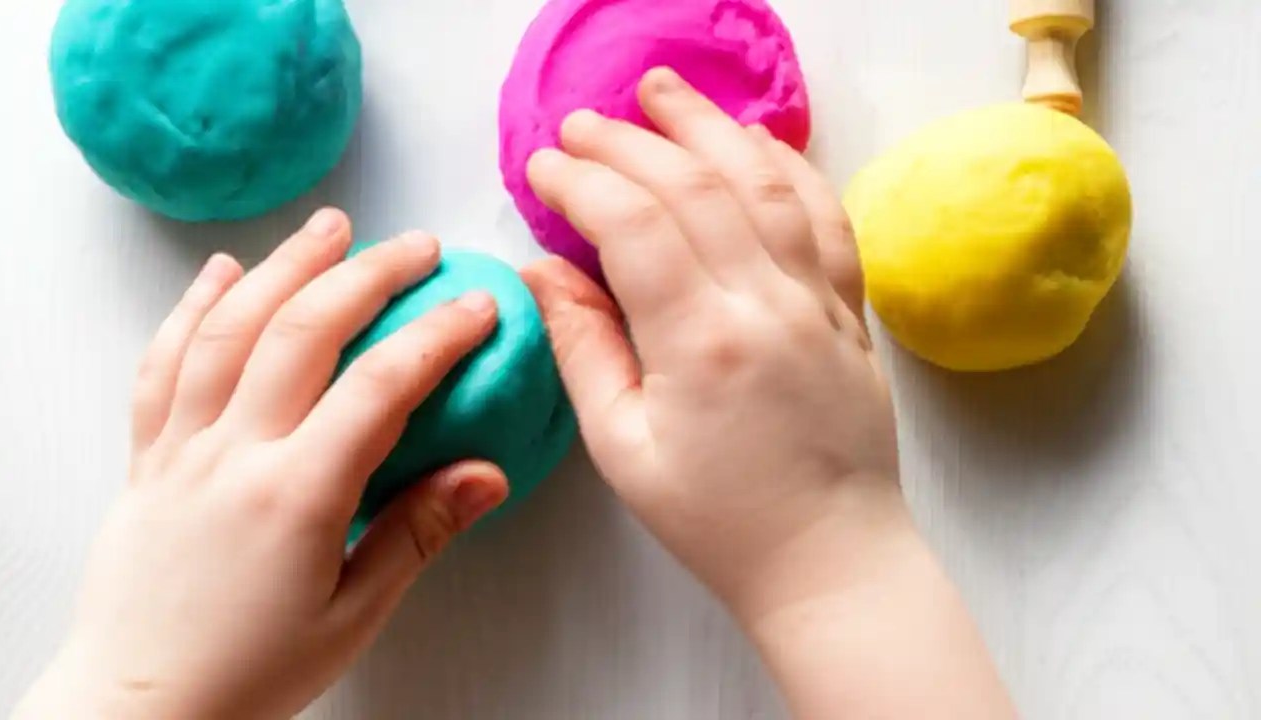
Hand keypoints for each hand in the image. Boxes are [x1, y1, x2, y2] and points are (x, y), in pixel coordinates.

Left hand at [15, 210, 508, 719]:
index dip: (437, 336)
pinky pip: (164, 364)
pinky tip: (221, 274)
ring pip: (229, 328)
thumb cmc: (248, 673)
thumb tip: (486, 475)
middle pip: (302, 331)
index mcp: (295, 496)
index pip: (380, 386)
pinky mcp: (149, 458)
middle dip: (367, 275)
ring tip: (328, 227)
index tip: (478, 306)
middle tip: (415, 246)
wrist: (140, 706)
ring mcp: (182, 449)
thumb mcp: (354, 614)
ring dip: (284, 266)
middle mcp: (233, 455)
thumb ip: (418, 532)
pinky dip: (194, 308)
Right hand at [522, 68, 1014, 718]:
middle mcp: (768, 304)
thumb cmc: (718, 520)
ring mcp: (820, 301)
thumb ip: (584, 348)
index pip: (633, 224)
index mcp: (702, 342)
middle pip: (694, 186)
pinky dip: (789, 167)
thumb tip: (544, 272)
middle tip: (579, 123)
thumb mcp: (623, 448)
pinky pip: (827, 215)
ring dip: (708, 128)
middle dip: (628, 142)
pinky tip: (756, 142)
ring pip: (765, 182)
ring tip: (661, 94)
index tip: (542, 168)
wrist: (829, 558)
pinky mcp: (852, 310)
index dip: (580, 183)